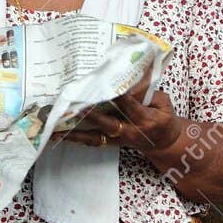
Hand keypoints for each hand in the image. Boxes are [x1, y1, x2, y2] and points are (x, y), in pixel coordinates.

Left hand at [60, 85, 184, 156]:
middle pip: (108, 124)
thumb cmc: (164, 118)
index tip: (105, 86)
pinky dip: (77, 138)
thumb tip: (129, 79)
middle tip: (77, 107)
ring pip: (95, 137)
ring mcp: (119, 139)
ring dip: (76, 133)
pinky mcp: (112, 143)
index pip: (130, 106)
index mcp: (145, 119)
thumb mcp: (163, 103)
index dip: (118, 96)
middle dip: (92, 115)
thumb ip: (147, 92)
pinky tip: (60, 135)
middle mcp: (129, 131)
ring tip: (57, 128)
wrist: (165, 143)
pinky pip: (92, 142)